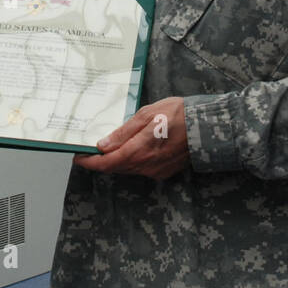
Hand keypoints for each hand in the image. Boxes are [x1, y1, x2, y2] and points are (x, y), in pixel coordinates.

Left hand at [74, 97, 189, 180]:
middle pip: (116, 167)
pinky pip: (142, 169)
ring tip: (112, 145)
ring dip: (118, 159)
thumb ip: (123, 133)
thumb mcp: (147, 115)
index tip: (79, 156)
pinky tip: (135, 147)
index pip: (106, 163)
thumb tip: (103, 145)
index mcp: (138, 152)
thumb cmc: (178, 115)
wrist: (208, 126)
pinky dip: (134, 160)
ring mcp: (156, 171)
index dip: (90, 162)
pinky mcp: (165, 172)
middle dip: (102, 159)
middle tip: (91, 148)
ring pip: (129, 168)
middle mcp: (145, 166)